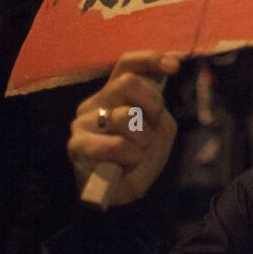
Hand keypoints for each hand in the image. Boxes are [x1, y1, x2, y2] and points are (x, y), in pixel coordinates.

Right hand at [68, 50, 180, 206]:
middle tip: (154, 125)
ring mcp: (84, 122)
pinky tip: (127, 163)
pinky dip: (130, 155)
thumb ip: (159, 110)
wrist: (119, 194)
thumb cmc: (139, 158)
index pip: (128, 65)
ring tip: (138, 151)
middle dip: (153, 104)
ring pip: (123, 114)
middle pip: (128, 83)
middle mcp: (97, 101)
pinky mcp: (77, 145)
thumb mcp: (160, 131)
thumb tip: (155, 100)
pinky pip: (114, 144)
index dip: (150, 60)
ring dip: (142, 137)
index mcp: (116, 93)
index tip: (175, 66)